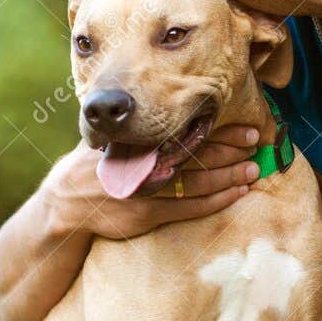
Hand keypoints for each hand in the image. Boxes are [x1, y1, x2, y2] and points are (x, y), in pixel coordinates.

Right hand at [47, 124, 261, 240]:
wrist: (65, 204)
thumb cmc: (92, 165)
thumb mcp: (107, 137)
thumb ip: (133, 127)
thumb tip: (160, 104)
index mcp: (135, 141)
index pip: (181, 130)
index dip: (213, 126)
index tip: (236, 118)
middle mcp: (141, 163)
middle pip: (194, 153)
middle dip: (228, 147)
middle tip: (256, 140)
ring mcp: (145, 192)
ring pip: (196, 182)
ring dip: (228, 175)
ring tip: (254, 168)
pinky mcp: (146, 216)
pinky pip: (188, 208)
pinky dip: (215, 201)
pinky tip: (236, 194)